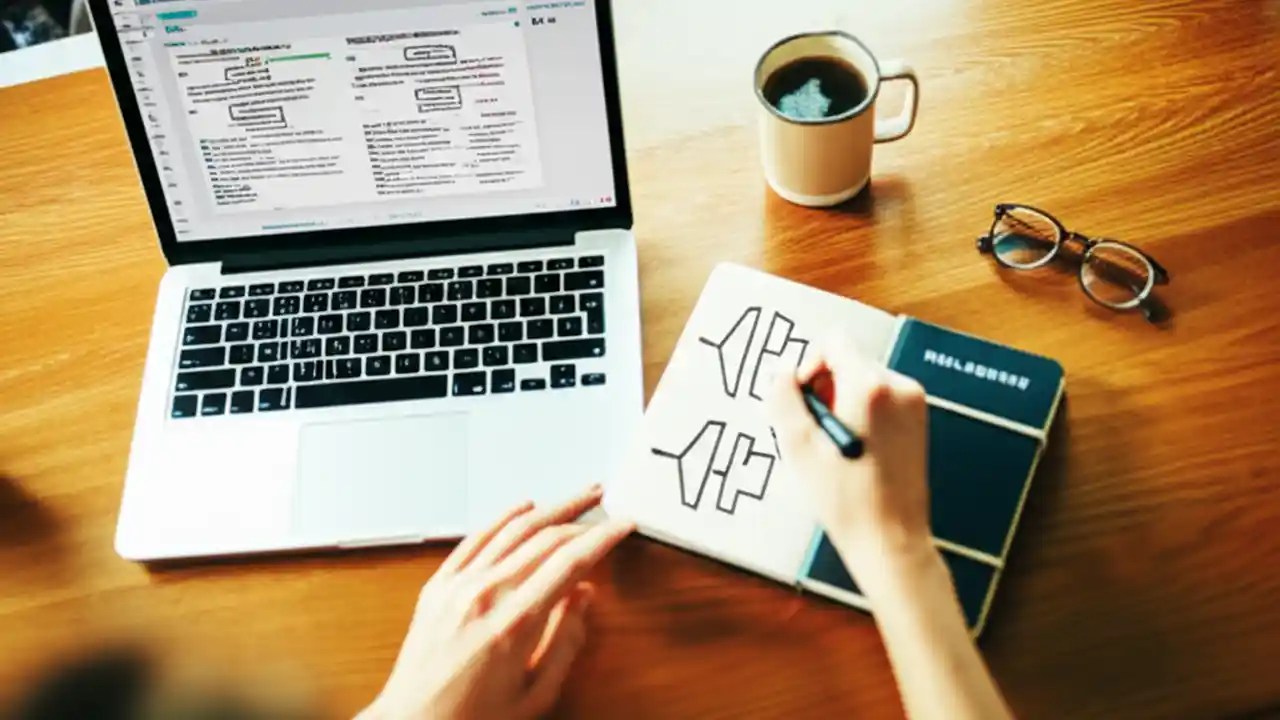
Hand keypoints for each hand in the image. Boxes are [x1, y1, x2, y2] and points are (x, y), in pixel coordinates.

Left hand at [360, 486, 633, 719]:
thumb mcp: (535, 696)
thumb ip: (565, 642)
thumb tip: (584, 597)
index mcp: (514, 623)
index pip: (570, 562)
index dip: (602, 538)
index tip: (622, 526)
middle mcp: (484, 594)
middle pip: (544, 537)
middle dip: (580, 516)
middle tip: (604, 505)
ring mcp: (457, 586)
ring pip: (511, 530)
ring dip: (548, 508)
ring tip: (575, 498)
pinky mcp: (438, 586)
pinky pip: (475, 539)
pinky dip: (502, 519)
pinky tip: (522, 508)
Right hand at [765, 336, 931, 595]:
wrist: (890, 538)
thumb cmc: (846, 499)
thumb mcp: (799, 447)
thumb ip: (784, 399)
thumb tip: (781, 373)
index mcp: (870, 386)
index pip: (834, 341)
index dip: (808, 366)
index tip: (803, 400)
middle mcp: (898, 386)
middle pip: (849, 360)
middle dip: (825, 386)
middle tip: (815, 429)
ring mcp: (913, 403)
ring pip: (864, 379)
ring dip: (842, 400)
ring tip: (834, 444)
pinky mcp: (918, 420)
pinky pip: (881, 397)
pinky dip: (862, 412)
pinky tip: (854, 449)